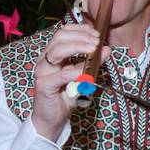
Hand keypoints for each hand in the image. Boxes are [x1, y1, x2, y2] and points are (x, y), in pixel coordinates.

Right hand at [31, 22, 111, 140]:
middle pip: (60, 37)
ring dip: (78, 47)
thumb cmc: (65, 96)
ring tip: (93, 50)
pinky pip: (61, 75)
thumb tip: (106, 50)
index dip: (80, 30)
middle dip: (81, 37)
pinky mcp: (44, 84)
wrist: (52, 119)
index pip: (63, 32)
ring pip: (58, 51)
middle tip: (97, 42)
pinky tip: (87, 74)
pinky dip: (76, 72)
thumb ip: (92, 63)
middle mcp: (45, 59)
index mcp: (52, 54)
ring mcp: (42, 71)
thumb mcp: (82, 77)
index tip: (96, 34)